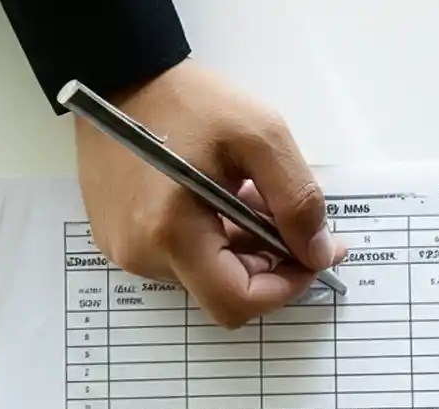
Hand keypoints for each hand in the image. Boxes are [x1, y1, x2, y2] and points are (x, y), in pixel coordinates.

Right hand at [74, 59, 346, 327]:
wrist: (122, 77)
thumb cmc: (189, 100)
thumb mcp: (261, 135)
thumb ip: (298, 199)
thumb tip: (319, 254)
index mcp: (170, 232)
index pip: (237, 302)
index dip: (286, 287)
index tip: (312, 255)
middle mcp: (140, 254)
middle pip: (223, 294)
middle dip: (267, 265)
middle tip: (286, 219)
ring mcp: (125, 250)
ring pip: (205, 278)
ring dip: (241, 250)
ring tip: (248, 198)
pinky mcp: (119, 239)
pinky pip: (181, 260)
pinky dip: (213, 241)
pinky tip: (221, 200)